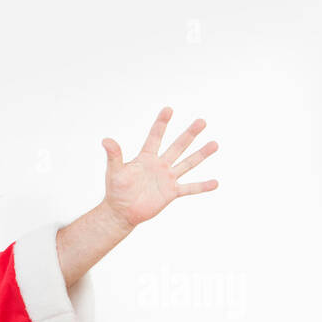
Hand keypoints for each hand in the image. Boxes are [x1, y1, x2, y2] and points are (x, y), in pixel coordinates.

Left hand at [101, 107, 218, 228]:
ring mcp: (167, 178)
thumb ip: (114, 156)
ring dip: (201, 154)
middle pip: (177, 146)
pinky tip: (215, 183)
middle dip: (189, 134)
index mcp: (146, 158)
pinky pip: (190, 188)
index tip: (168, 109)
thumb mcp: (114, 172)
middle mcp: (159, 165)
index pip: (155, 137)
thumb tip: (106, 140)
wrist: (121, 212)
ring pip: (187, 163)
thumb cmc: (116, 191)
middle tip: (202, 121)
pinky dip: (202, 186)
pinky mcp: (171, 193)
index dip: (161, 124)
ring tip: (215, 144)